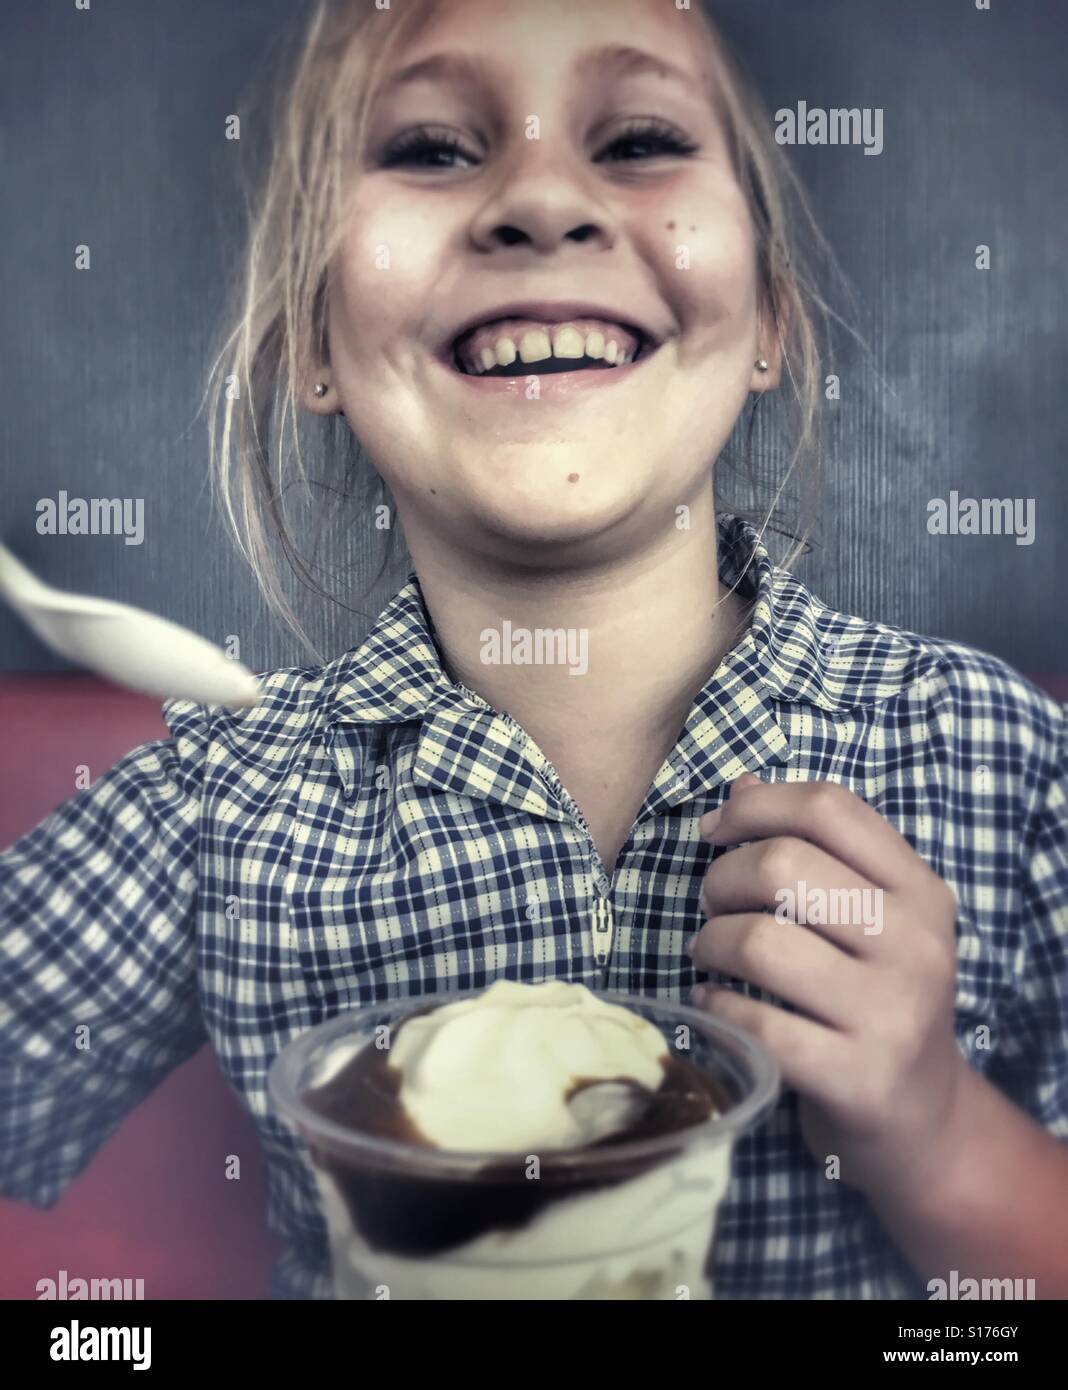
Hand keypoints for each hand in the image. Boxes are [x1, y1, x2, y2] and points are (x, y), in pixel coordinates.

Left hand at [689, 773, 968, 1194]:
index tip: (714, 831)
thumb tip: (741, 786)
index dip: (755, 807)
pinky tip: (711, 1002)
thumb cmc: (875, 999)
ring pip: (759, 941)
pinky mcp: (856, 1075)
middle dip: (721, 880)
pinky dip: (715, 1004)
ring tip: (708, 954)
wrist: (920, 1119)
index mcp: (920, 891)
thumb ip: (811, 850)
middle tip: (712, 906)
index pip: (828, 808)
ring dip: (710, 942)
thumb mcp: (865, 919)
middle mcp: (915, 944)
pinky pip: (756, 1020)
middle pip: (782, 866)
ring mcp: (891, 1012)